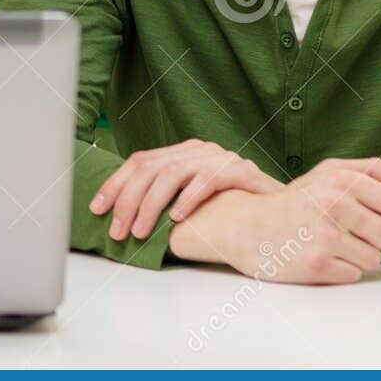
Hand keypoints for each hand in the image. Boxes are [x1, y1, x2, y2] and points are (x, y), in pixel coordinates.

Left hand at [91, 138, 281, 240]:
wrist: (284, 210)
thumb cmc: (232, 209)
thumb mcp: (192, 200)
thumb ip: (165, 198)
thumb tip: (123, 216)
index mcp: (182, 153)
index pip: (139, 162)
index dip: (115, 184)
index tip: (96, 208)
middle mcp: (197, 149)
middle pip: (150, 167)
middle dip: (128, 200)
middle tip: (118, 230)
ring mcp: (218, 157)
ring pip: (173, 173)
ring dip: (152, 205)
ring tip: (142, 230)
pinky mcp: (239, 170)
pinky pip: (208, 180)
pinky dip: (189, 199)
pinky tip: (177, 218)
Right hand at [170, 157, 380, 283]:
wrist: (246, 226)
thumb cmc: (294, 201)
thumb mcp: (327, 173)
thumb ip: (370, 171)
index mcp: (340, 180)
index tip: (368, 214)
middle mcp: (333, 205)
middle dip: (374, 238)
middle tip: (347, 231)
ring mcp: (324, 237)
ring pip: (373, 259)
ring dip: (356, 255)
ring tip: (329, 243)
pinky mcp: (316, 266)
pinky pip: (353, 275)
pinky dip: (339, 269)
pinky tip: (318, 255)